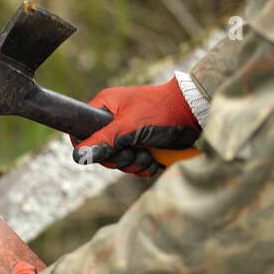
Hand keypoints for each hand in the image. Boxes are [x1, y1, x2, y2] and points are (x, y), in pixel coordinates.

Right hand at [72, 78, 200, 176]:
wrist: (195, 112)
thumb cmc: (162, 110)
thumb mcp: (129, 127)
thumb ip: (104, 142)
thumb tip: (78, 157)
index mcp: (105, 107)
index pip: (81, 133)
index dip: (90, 148)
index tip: (106, 152)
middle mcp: (114, 120)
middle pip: (102, 153)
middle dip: (120, 159)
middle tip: (134, 153)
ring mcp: (128, 134)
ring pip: (119, 161)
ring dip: (134, 164)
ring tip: (148, 154)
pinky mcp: (143, 144)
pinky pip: (135, 164)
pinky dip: (145, 166)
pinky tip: (155, 159)